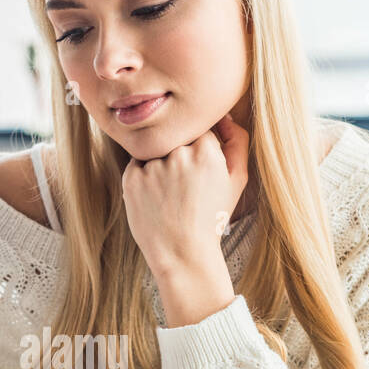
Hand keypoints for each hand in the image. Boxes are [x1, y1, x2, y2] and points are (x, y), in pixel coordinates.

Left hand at [120, 112, 249, 280]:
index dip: (200, 150)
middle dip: (180, 156)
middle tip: (184, 187)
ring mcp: (153, 166)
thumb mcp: (237, 180)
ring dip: (162, 166)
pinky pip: (139, 165)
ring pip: (157, 151)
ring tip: (170, 196)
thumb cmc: (211, 217)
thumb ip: (237, 141)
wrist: (182, 253)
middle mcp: (178, 155)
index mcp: (206, 152)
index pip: (200, 129)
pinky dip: (146, 178)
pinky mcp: (132, 178)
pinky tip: (156, 199)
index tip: (199, 171)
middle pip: (177, 138)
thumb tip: (225, 115)